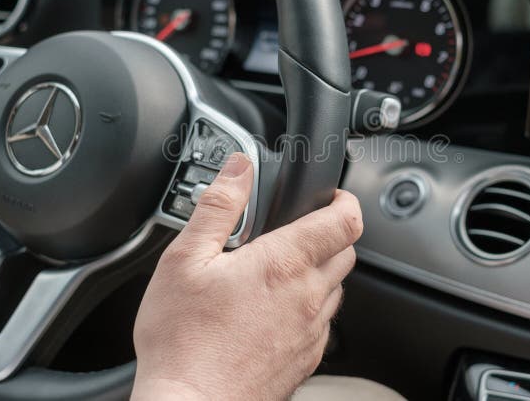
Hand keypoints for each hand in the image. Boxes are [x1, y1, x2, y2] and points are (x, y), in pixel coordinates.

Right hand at [131, 153, 362, 399]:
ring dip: (321, 272)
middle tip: (295, 231)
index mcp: (284, 263)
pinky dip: (310, 308)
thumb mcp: (184, 260)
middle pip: (346, 252)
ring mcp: (311, 332)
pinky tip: (274, 312)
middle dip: (330, 234)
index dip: (345, 201)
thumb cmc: (183, 342)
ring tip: (280, 272)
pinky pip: (323, 324)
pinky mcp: (305, 359)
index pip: (346, 221)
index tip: (330, 197)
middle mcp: (308, 296)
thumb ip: (217, 207)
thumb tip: (238, 168)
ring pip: (336, 289)